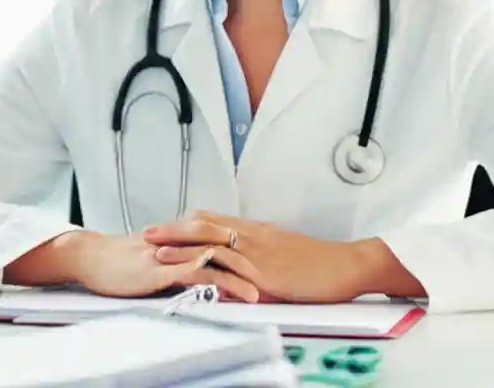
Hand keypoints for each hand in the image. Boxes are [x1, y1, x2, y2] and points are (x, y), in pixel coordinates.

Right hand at [8, 230, 260, 301]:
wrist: (93, 256)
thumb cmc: (124, 261)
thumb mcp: (163, 260)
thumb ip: (187, 262)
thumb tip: (209, 272)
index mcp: (188, 239)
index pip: (228, 243)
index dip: (254, 255)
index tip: (277, 269)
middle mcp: (184, 243)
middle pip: (228, 250)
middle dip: (256, 266)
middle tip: (280, 282)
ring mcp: (173, 255)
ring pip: (214, 260)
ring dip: (239, 277)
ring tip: (261, 294)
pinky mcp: (159, 269)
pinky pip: (189, 272)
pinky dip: (210, 279)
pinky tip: (224, 287)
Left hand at [141, 210, 378, 302]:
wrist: (345, 266)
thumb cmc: (319, 263)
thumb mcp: (284, 253)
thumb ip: (259, 257)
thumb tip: (240, 265)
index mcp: (257, 231)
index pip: (214, 220)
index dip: (187, 223)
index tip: (165, 225)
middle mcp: (253, 236)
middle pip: (205, 225)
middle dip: (173, 230)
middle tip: (147, 231)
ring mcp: (257, 253)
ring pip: (211, 243)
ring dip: (180, 246)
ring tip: (155, 249)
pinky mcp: (264, 273)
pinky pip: (229, 266)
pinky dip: (205, 266)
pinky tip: (188, 270)